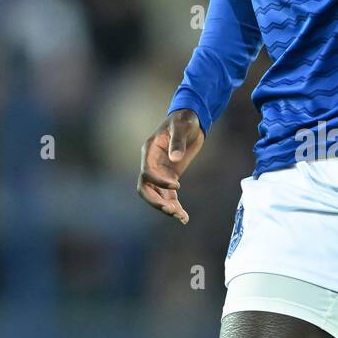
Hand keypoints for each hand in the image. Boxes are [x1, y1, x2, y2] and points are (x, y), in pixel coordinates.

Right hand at [137, 109, 203, 223]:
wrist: (191, 120)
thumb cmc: (184, 119)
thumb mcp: (182, 126)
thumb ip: (178, 141)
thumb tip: (175, 158)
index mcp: (149, 151)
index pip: (146, 172)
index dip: (158, 181)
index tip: (176, 184)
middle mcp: (151, 164)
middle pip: (145, 189)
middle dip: (156, 202)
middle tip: (172, 210)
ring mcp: (160, 172)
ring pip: (157, 196)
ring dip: (167, 207)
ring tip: (181, 216)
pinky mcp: (171, 178)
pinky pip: (169, 196)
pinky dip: (175, 206)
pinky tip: (184, 218)